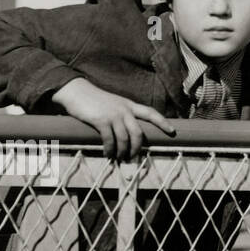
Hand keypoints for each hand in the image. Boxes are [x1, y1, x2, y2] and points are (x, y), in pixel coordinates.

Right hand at [53, 77, 176, 160]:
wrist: (77, 92)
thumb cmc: (94, 100)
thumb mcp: (114, 104)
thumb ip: (122, 113)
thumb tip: (127, 130)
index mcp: (129, 105)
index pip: (150, 112)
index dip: (162, 122)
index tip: (172, 131)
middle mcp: (124, 110)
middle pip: (138, 132)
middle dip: (137, 147)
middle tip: (133, 157)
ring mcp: (113, 115)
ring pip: (124, 138)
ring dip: (122, 151)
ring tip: (119, 158)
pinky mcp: (101, 120)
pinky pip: (109, 140)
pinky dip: (110, 149)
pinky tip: (108, 154)